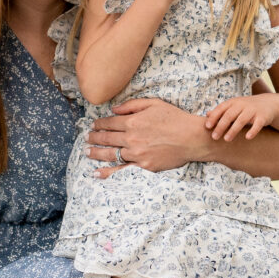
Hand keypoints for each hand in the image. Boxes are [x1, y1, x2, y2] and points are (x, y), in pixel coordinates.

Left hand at [86, 98, 209, 175]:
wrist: (192, 138)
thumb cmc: (175, 118)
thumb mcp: (154, 104)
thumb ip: (131, 106)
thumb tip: (113, 110)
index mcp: (133, 122)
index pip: (109, 123)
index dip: (99, 124)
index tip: (93, 125)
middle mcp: (131, 138)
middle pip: (107, 138)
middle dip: (94, 137)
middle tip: (86, 138)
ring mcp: (136, 154)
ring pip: (110, 154)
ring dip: (96, 152)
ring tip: (87, 152)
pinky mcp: (144, 166)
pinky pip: (122, 170)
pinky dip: (108, 172)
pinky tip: (96, 173)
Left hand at [203, 94, 278, 140]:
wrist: (269, 104)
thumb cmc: (247, 107)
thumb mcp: (234, 106)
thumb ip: (221, 111)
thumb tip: (206, 115)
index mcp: (234, 102)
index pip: (221, 108)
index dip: (214, 117)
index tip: (207, 127)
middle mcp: (242, 104)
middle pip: (230, 115)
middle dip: (221, 126)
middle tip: (214, 137)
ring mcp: (253, 110)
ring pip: (242, 120)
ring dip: (234, 130)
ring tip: (226, 139)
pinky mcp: (263, 116)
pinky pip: (257, 124)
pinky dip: (253, 130)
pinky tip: (247, 137)